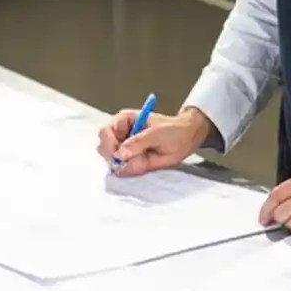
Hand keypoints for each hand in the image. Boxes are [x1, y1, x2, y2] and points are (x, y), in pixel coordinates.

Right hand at [95, 107, 212, 176]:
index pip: (104, 132)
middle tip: (132, 160)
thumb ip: (138, 143)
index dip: (109, 145)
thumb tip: (120, 154)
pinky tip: (144, 163)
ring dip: (125, 165)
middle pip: (103, 148)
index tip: (118, 156)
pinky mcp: (130, 161)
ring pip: (112, 161)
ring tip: (143, 159)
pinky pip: (123, 169)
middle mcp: (120, 134)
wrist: (187, 137)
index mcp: (124, 120)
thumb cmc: (174, 130)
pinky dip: (131, 170)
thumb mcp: (158, 134)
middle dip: (115, 157)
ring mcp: (124, 148)